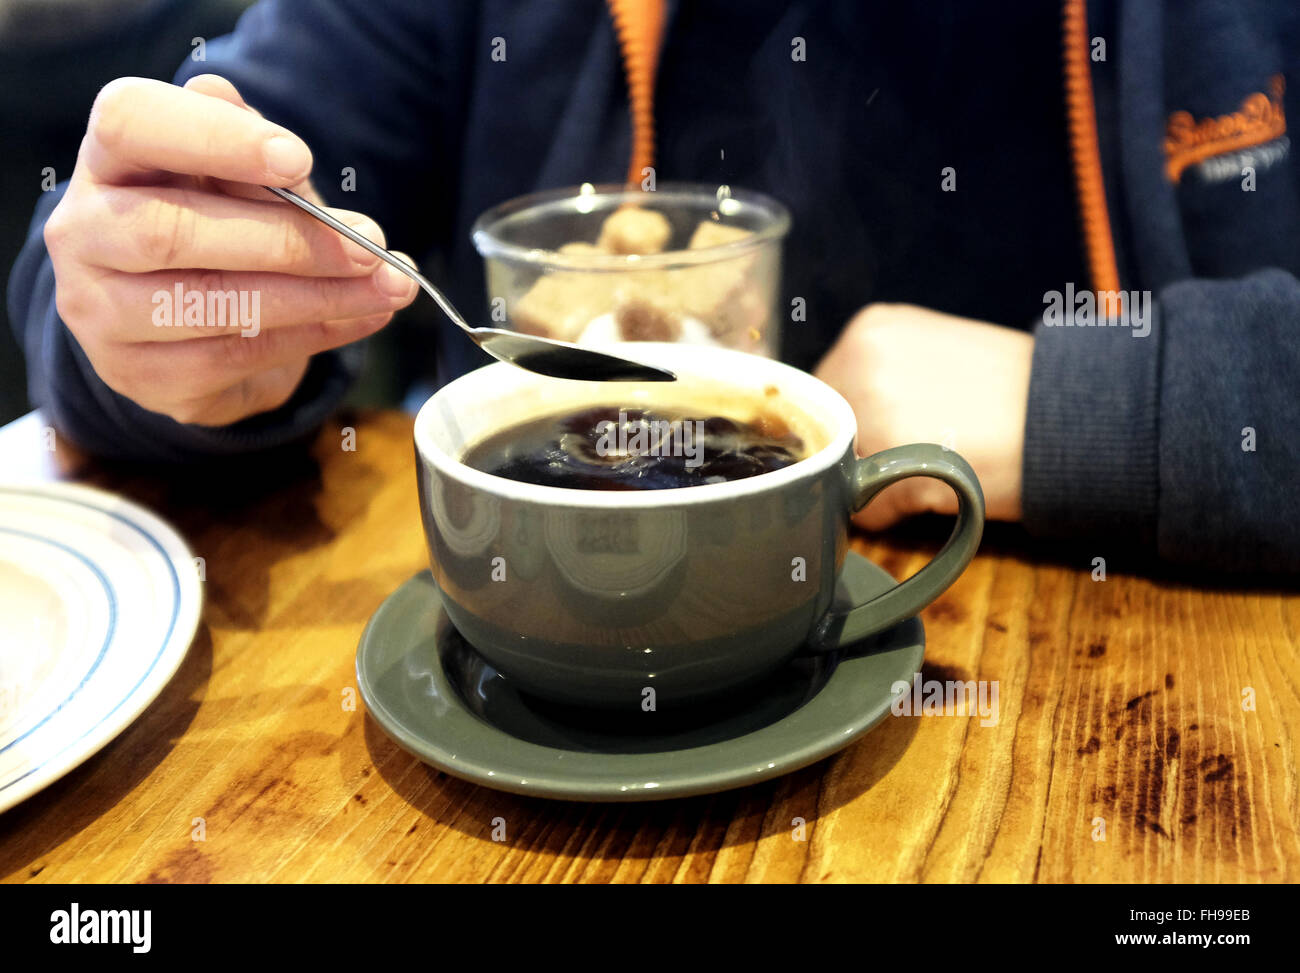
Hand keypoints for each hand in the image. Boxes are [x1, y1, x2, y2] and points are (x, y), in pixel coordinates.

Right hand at [42, 75, 418, 426]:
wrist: (191, 323)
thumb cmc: (221, 224)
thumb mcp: (241, 177)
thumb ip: (258, 157)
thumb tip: (288, 159)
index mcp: (108, 158)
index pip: (130, 122)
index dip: (213, 138)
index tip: (298, 159)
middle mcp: (83, 231)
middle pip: (168, 230)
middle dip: (286, 240)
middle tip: (370, 244)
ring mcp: (101, 311)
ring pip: (211, 303)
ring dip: (318, 296)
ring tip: (389, 285)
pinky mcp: (141, 374)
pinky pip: (236, 356)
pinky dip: (315, 335)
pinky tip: (365, 316)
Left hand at [813, 303, 1032, 529]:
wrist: (1068, 413)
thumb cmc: (1008, 390)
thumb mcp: (930, 355)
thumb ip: (878, 375)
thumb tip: (838, 424)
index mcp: (869, 330)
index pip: (827, 395)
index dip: (853, 426)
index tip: (885, 439)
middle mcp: (860, 359)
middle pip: (828, 434)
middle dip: (858, 456)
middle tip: (908, 459)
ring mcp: (871, 408)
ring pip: (842, 471)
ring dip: (874, 485)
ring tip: (925, 472)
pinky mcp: (890, 459)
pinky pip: (866, 506)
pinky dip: (893, 512)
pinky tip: (932, 492)